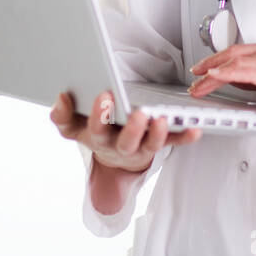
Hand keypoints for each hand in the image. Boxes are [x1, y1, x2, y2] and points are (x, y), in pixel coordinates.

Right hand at [49, 90, 201, 173]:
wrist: (111, 160)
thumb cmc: (94, 133)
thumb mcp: (72, 127)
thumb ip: (61, 115)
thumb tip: (62, 97)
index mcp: (98, 137)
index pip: (96, 128)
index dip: (99, 114)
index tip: (104, 95)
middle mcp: (120, 145)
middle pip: (126, 141)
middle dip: (132, 128)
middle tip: (139, 114)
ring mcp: (141, 147)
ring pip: (151, 145)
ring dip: (158, 133)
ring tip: (162, 119)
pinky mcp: (157, 145)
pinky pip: (173, 142)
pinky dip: (184, 137)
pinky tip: (194, 129)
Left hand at [188, 40, 255, 118]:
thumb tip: (237, 80)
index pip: (239, 51)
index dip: (218, 59)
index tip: (205, 67)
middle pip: (232, 53)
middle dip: (209, 64)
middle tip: (195, 75)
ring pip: (233, 62)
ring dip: (211, 73)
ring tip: (198, 84)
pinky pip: (242, 71)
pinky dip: (224, 73)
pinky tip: (213, 78)